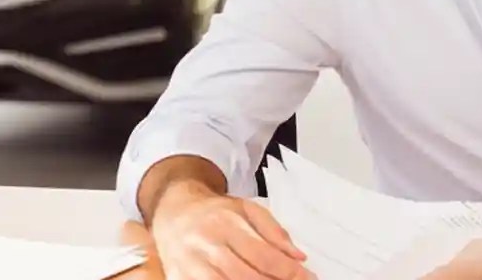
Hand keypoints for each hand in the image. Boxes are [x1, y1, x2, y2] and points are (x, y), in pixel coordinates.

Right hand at [152, 182, 315, 279]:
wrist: (173, 213)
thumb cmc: (214, 213)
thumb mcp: (246, 208)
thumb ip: (274, 230)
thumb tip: (298, 256)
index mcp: (226, 222)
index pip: (263, 254)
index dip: (288, 272)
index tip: (308, 278)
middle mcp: (207, 244)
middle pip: (246, 276)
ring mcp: (191, 265)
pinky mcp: (179, 278)